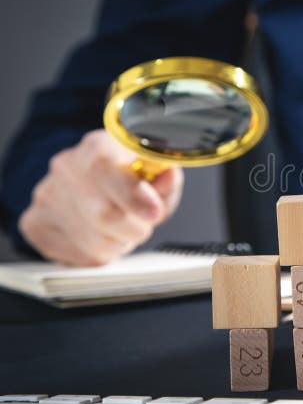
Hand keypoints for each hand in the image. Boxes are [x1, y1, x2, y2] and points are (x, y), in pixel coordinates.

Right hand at [19, 130, 183, 265]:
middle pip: (103, 214)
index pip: (105, 168)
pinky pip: (79, 257)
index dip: (133, 195)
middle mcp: (67, 167)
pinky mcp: (35, 224)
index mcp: (99, 146)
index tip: (153, 212)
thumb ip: (166, 177)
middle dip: (135, 228)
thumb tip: (165, 178)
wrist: (87, 180)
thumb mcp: (155, 171)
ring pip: (94, 243)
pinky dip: (100, 254)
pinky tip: (102, 235)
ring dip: (120, 243)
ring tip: (121, 228)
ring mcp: (46, 196)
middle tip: (142, 223)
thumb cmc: (127, 176)